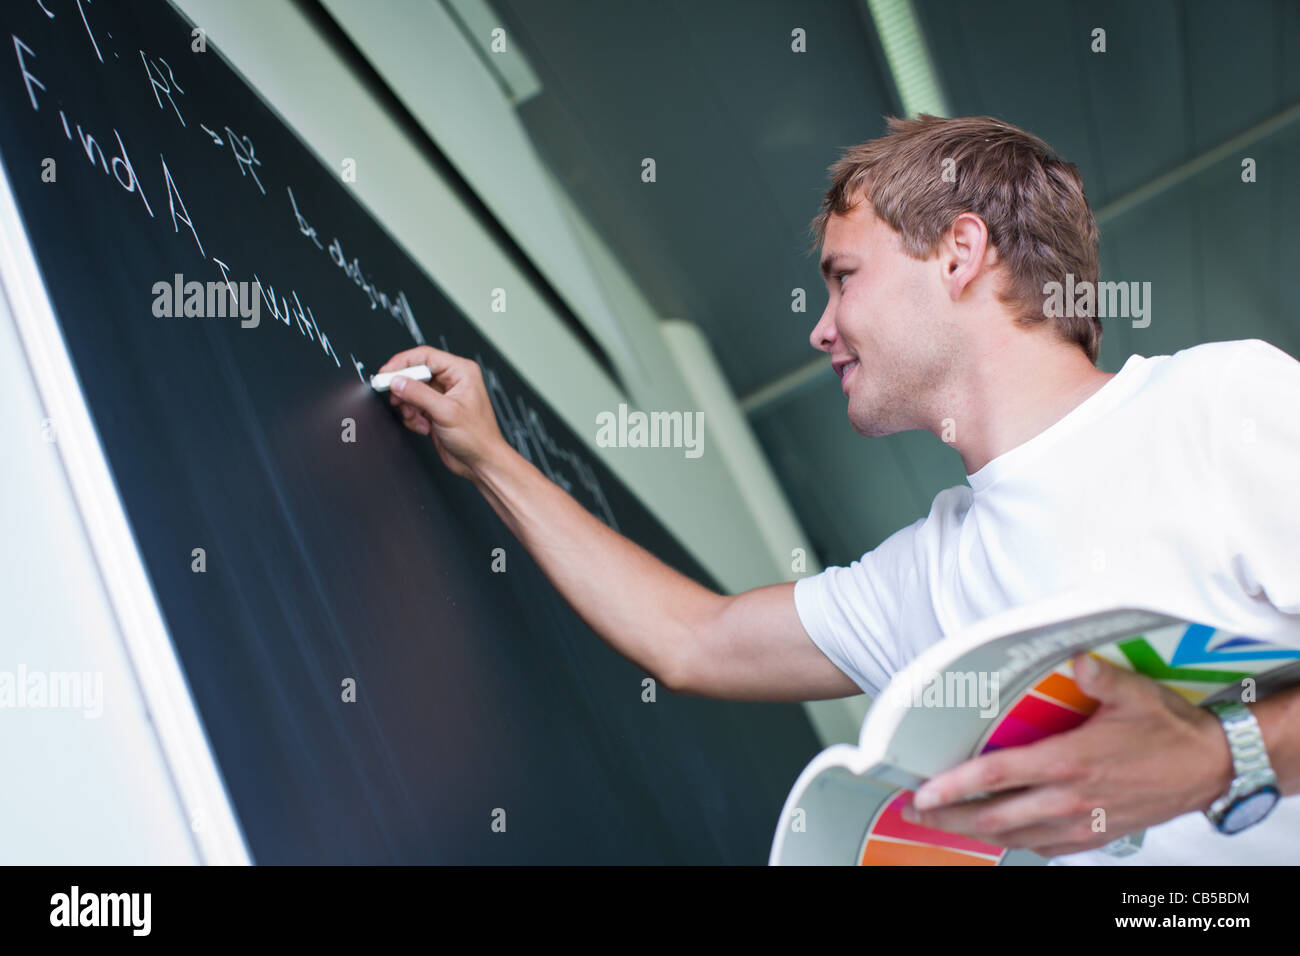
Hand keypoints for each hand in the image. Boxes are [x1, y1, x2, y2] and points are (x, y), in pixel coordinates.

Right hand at [376, 346, 510, 480]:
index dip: (402, 363)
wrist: (480, 462)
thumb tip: (397, 381)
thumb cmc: (477, 437)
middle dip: (404, 390)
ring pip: (411, 391)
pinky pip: (413, 405)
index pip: (425, 356)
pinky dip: (413, 417)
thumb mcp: (446, 412)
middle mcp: (452, 380)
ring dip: (409, 407)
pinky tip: (424, 426)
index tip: (386, 374)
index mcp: (461, 371)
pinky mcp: (435, 410)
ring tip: (417, 418)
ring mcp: (442, 395)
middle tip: (397, 400)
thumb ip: (418, 394)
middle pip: (415, 373)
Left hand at [899, 653, 1235, 857]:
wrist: (1212, 767)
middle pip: (994, 815)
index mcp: (1070, 761)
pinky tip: (996, 837)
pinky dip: (1014, 845)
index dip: (955, 786)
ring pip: (1015, 837)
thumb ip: (1096, 674)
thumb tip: (1072, 657)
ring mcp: (1082, 822)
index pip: (998, 776)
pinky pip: (1045, 849)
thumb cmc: (1170, 730)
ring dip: (974, 833)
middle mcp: (1070, 798)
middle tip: (915, 811)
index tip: (924, 791)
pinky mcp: (1095, 836)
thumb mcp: (1133, 692)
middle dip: (949, 816)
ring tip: (942, 825)